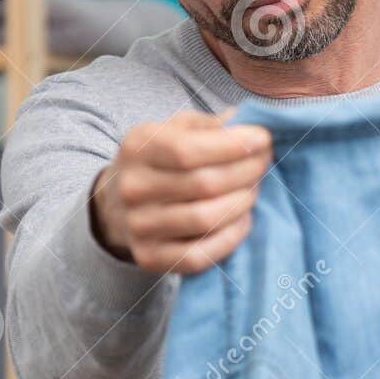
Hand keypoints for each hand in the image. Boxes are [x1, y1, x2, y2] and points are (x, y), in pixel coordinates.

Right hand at [90, 108, 272, 273]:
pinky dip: (231, 237)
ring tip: (252, 190)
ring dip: (242, 203)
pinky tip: (242, 220)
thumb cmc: (159, 163)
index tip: (263, 139)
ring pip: (206, 219)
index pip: (188, 149)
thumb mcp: (174, 131)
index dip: (233, 145)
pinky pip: (200, 254)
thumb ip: (209, 126)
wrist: (116, 207)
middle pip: (204, 184)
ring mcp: (139, 226)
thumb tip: (246, 121)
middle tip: (264, 164)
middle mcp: (133, 188)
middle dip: (246, 172)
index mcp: (138, 147)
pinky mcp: (150, 257)